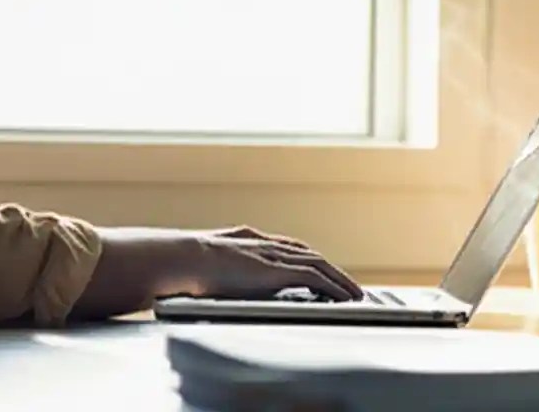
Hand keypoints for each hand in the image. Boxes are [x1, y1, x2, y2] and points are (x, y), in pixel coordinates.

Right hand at [191, 226, 362, 301]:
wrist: (183, 258)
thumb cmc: (184, 264)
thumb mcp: (203, 263)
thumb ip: (215, 267)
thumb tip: (207, 278)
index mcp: (247, 240)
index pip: (286, 246)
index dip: (305, 257)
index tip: (318, 266)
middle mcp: (264, 244)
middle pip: (307, 254)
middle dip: (329, 268)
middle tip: (346, 283)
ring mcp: (272, 255)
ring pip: (318, 264)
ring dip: (340, 279)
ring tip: (355, 293)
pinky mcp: (277, 270)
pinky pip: (315, 278)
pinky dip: (333, 286)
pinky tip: (344, 297)